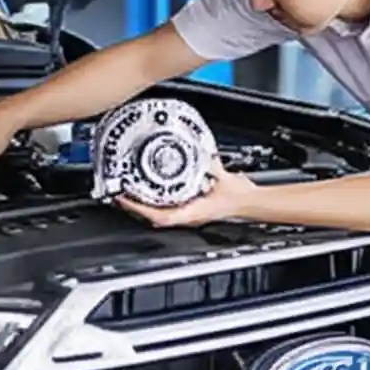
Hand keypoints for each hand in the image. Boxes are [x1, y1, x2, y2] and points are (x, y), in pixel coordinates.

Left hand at [115, 159, 258, 227]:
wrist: (249, 202)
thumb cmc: (238, 196)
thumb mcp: (223, 176)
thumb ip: (211, 164)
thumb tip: (202, 152)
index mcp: (193, 213)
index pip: (160, 216)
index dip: (139, 209)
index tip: (124, 199)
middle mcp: (188, 216)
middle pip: (153, 218)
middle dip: (135, 208)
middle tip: (119, 196)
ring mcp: (189, 214)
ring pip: (159, 214)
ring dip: (143, 207)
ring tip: (129, 195)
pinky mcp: (191, 208)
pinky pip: (168, 208)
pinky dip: (155, 202)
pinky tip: (150, 193)